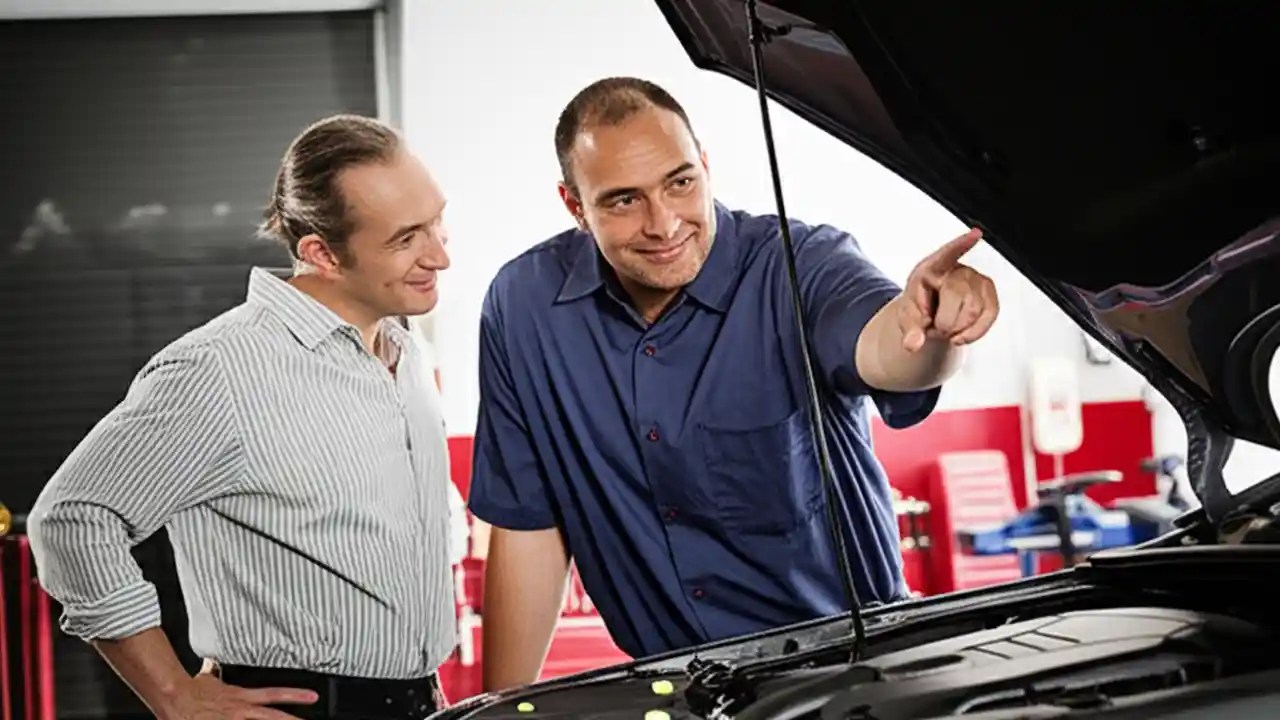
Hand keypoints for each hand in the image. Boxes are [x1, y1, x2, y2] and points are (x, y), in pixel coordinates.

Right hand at [158, 674, 316, 719]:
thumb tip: (214, 668)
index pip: (274, 694)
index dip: (295, 695)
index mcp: (241, 697)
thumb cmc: (190, 689)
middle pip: (273, 717)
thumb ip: (217, 677)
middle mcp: (240, 711)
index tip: (312, 697)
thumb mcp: (209, 679)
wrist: (175, 696)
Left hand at [898, 227, 998, 350]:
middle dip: (946, 322)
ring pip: (975, 309)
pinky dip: (974, 333)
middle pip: (959, 295)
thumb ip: (909, 332)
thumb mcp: (907, 319)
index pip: (947, 253)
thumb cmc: (919, 308)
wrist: (931, 317)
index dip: (962, 244)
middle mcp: (957, 270)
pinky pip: (989, 316)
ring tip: (947, 329)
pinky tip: (962, 336)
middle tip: (936, 328)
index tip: (975, 234)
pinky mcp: (990, 295)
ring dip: (959, 329)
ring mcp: (977, 280)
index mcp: (932, 268)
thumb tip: (912, 344)